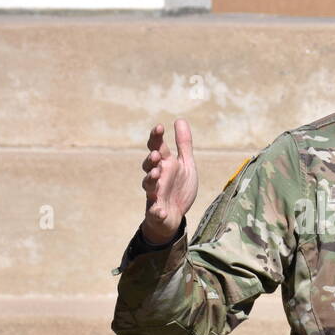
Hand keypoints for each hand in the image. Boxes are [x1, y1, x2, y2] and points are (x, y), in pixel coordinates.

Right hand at [140, 119, 197, 244]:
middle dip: (151, 160)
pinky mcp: (156, 212)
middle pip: (149, 166)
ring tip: (156, 174)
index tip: (160, 127)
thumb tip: (179, 119)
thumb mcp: (185, 165)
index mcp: (165, 165)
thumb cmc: (178, 188)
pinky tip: (160, 211)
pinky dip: (156, 212)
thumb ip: (183, 144)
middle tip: (156, 155)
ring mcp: (155, 195)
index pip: (157, 148)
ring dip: (150, 180)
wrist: (175, 216)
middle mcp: (157, 178)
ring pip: (148, 187)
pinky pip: (154, 212)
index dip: (156, 138)